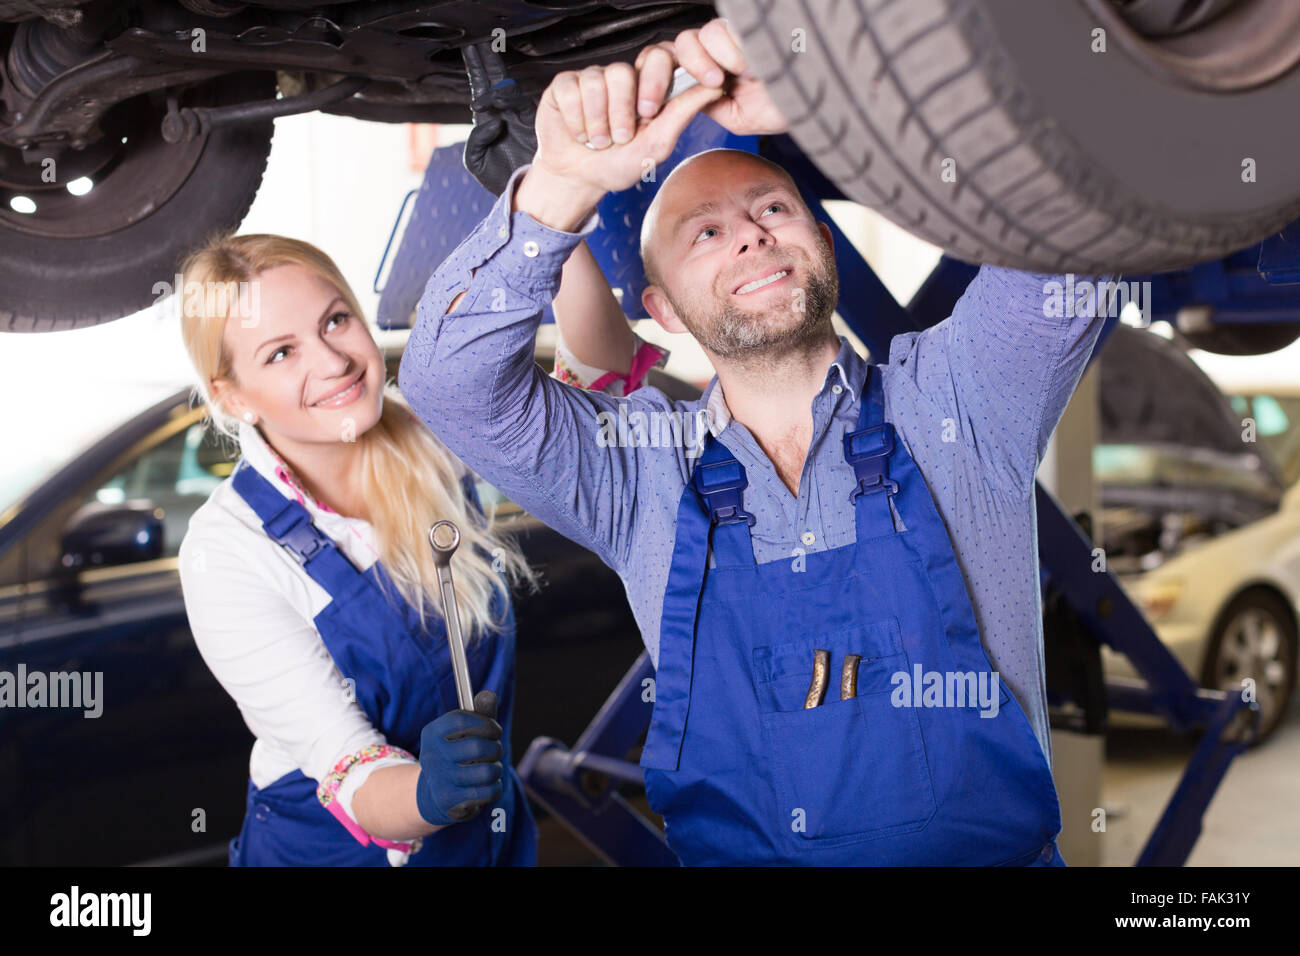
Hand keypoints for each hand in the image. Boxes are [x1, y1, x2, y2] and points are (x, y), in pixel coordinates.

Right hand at [415, 689, 503, 824]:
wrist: (434, 795)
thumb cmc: (456, 756)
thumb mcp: (464, 733)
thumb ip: (479, 715)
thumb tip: (489, 695)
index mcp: (432, 733)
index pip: (461, 720)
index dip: (486, 723)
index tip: (494, 730)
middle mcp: (431, 755)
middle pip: (478, 747)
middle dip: (495, 748)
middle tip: (493, 751)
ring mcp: (438, 780)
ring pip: (487, 772)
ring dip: (496, 770)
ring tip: (489, 769)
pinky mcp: (449, 801)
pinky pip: (488, 791)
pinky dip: (495, 787)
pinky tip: (487, 785)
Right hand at [519, 53, 725, 226]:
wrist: (580, 180)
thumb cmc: (619, 165)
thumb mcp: (657, 144)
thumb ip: (682, 112)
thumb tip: (715, 86)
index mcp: (646, 86)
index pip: (657, 58)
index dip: (654, 81)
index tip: (649, 113)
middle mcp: (620, 78)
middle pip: (622, 72)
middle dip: (620, 112)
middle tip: (620, 138)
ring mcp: (592, 78)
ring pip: (595, 81)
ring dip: (596, 121)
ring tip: (599, 140)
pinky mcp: (565, 85)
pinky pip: (570, 89)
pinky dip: (576, 118)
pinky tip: (579, 133)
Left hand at [640, 18, 788, 136]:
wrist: (816, 97)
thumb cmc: (785, 105)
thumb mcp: (737, 119)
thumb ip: (707, 106)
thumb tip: (681, 100)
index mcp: (707, 73)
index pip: (665, 67)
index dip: (652, 83)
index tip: (649, 110)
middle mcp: (713, 53)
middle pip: (669, 50)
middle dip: (663, 77)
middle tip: (685, 95)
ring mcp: (727, 39)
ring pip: (692, 39)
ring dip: (707, 64)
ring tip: (730, 79)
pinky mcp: (742, 26)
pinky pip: (718, 31)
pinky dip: (728, 52)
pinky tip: (747, 67)